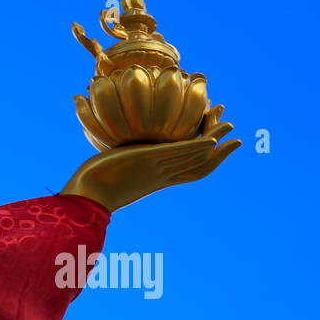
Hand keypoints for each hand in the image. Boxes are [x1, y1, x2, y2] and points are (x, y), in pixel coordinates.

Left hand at [60, 105, 239, 212]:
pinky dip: (197, 148)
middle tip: (234, 129)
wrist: (86, 195)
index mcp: (160, 179)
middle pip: (202, 162)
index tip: (221, 145)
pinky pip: (178, 154)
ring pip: (195, 155)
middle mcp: (164, 174)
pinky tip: (212, 139)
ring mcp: (158, 167)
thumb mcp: (116, 169)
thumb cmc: (95, 185)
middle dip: (222, 148)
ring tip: (229, 124)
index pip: (193, 170)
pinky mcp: (148, 159)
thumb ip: (126, 160)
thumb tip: (121, 151)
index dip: (212, 159)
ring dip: (215, 139)